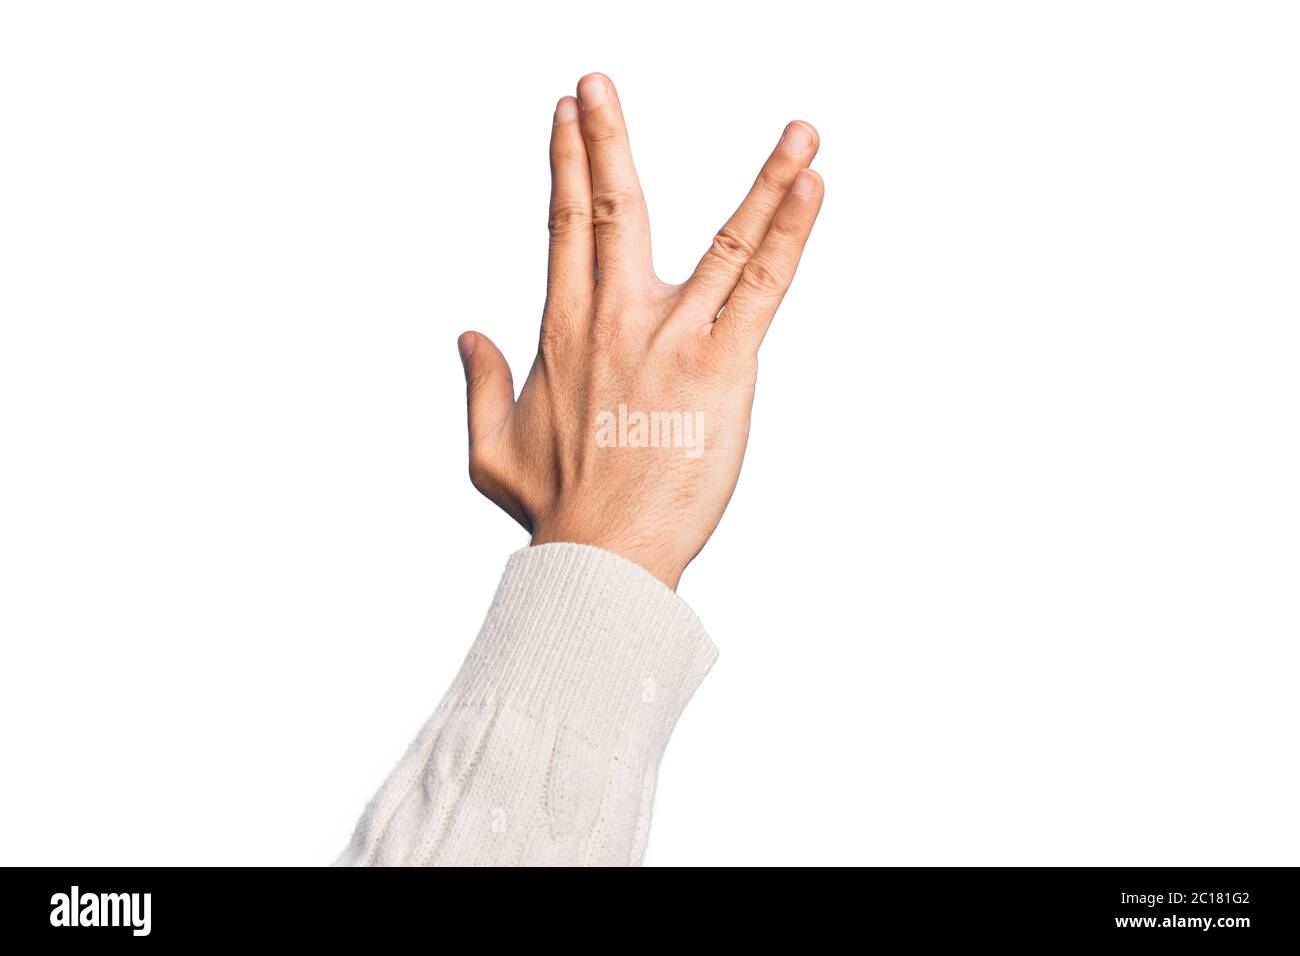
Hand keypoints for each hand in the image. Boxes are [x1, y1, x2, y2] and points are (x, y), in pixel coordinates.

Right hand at [457, 73, 822, 588]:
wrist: (600, 556)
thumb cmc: (554, 509)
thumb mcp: (491, 446)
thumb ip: (479, 382)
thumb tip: (466, 334)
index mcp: (565, 331)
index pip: (565, 226)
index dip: (567, 165)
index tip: (565, 117)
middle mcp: (615, 319)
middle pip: (617, 208)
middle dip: (606, 138)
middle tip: (599, 82)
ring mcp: (671, 337)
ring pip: (722, 238)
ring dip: (763, 178)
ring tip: (801, 130)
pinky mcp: (721, 365)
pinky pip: (761, 284)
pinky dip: (789, 234)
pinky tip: (814, 186)